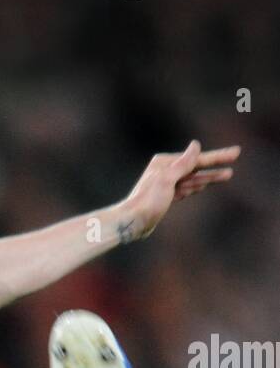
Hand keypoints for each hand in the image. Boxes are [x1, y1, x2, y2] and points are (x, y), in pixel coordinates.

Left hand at [120, 140, 240, 240]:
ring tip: (227, 174)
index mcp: (165, 163)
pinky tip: (204, 184)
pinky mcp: (165, 198)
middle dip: (217, 165)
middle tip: (235, 157)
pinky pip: (185, 189)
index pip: (197, 159)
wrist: (131, 222)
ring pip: (193, 179)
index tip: (236, 152)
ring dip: (210, 176)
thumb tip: (196, 145)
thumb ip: (183, 163)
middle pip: (197, 167)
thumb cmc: (148, 201)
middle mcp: (165, 171)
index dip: (218, 157)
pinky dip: (195, 186)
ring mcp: (165, 184)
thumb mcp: (167, 179)